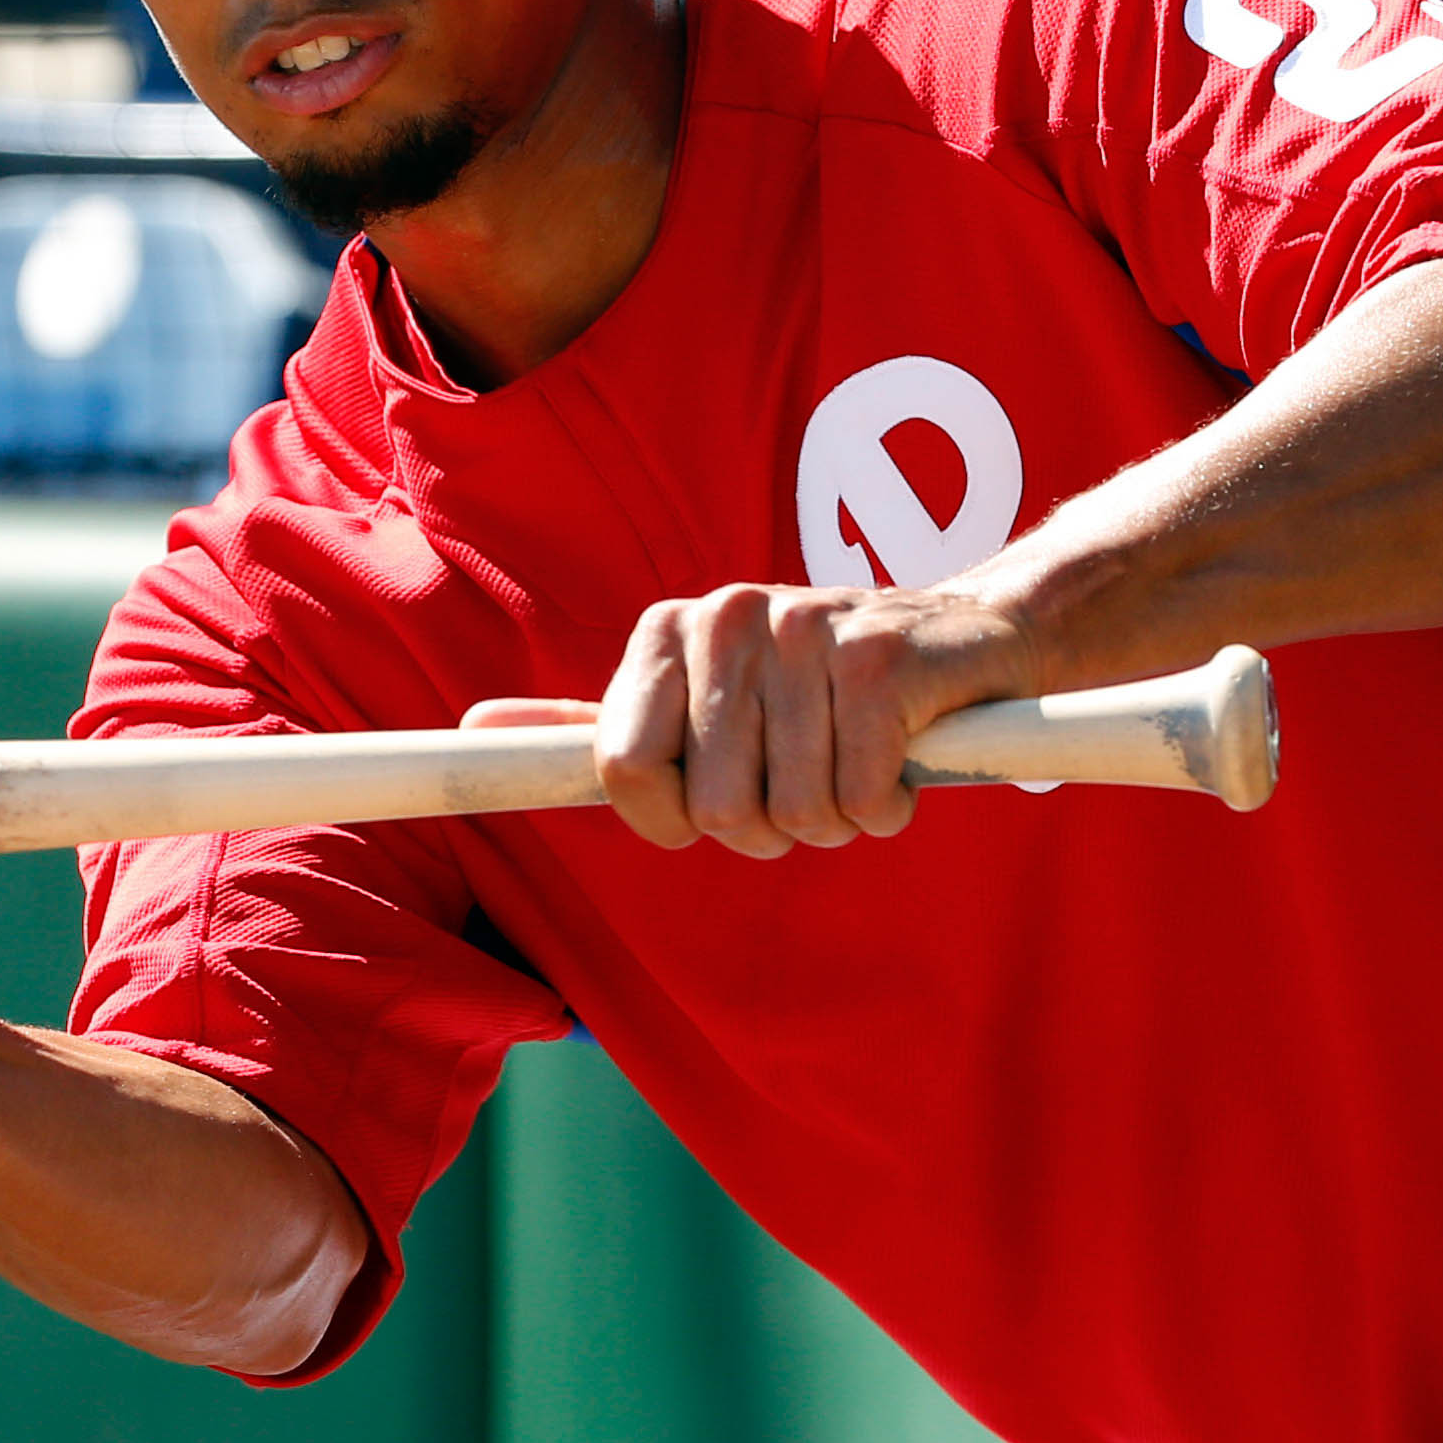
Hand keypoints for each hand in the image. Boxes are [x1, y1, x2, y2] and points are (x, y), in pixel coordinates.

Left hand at [467, 582, 1035, 857]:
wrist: (970, 640)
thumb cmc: (820, 693)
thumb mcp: (701, 702)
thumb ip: (595, 723)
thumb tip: (472, 728)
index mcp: (668, 631)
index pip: (623, 769)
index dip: (673, 820)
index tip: (715, 808)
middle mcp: (727, 615)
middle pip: (713, 808)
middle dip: (770, 827)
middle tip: (809, 784)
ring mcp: (804, 629)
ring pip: (791, 811)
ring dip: (836, 819)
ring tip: (857, 766)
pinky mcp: (881, 657)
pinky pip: (858, 796)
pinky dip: (886, 807)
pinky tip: (901, 761)